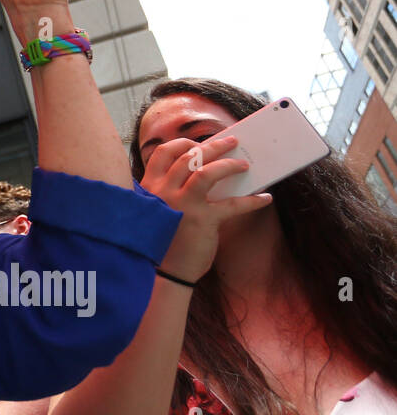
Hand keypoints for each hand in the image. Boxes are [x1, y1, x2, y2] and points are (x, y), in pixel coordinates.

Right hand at [139, 136, 272, 281]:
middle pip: (188, 157)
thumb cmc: (167, 239)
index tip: (197, 144)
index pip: (162, 154)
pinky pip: (232, 204)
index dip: (181, 144)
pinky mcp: (202, 221)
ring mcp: (181, 205)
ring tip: (243, 164)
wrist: (168, 272)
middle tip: (231, 142)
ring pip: (206, 172)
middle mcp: (163, 192)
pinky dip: (252, 201)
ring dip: (227, 164)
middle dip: (213, 146)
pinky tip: (264, 198)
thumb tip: (209, 172)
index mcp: (150, 187)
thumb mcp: (161, 210)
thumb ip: (174, 191)